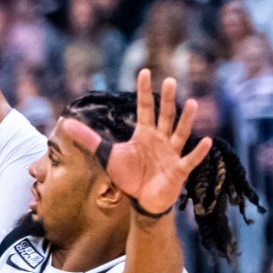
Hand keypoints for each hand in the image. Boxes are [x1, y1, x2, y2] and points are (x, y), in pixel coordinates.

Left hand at [62, 69, 213, 217]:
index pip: (145, 108)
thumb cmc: (128, 175)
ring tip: (191, 102)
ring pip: (180, 133)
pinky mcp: (178, 170)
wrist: (141, 200)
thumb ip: (88, 139)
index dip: (144, 91)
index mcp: (144, 134)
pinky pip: (190, 159)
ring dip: (186, 119)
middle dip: (166, 99)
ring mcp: (171, 153)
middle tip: (169, 80)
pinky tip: (207, 140)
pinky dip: (198, 151)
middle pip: (164, 116)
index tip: (144, 72)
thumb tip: (66, 123)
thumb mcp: (106, 155)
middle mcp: (160, 139)